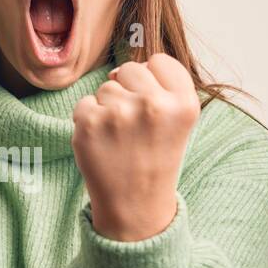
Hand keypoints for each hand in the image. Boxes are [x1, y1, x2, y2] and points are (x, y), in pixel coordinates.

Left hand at [71, 53, 200, 240]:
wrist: (134, 205)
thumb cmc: (155, 158)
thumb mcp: (178, 122)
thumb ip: (161, 86)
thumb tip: (117, 69)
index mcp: (183, 103)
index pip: (159, 61)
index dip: (153, 81)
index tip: (154, 107)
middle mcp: (154, 105)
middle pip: (130, 69)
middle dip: (129, 91)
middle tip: (135, 127)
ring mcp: (119, 113)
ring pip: (106, 87)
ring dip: (109, 108)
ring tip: (120, 139)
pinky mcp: (89, 123)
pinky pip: (84, 103)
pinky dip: (88, 121)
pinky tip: (103, 143)